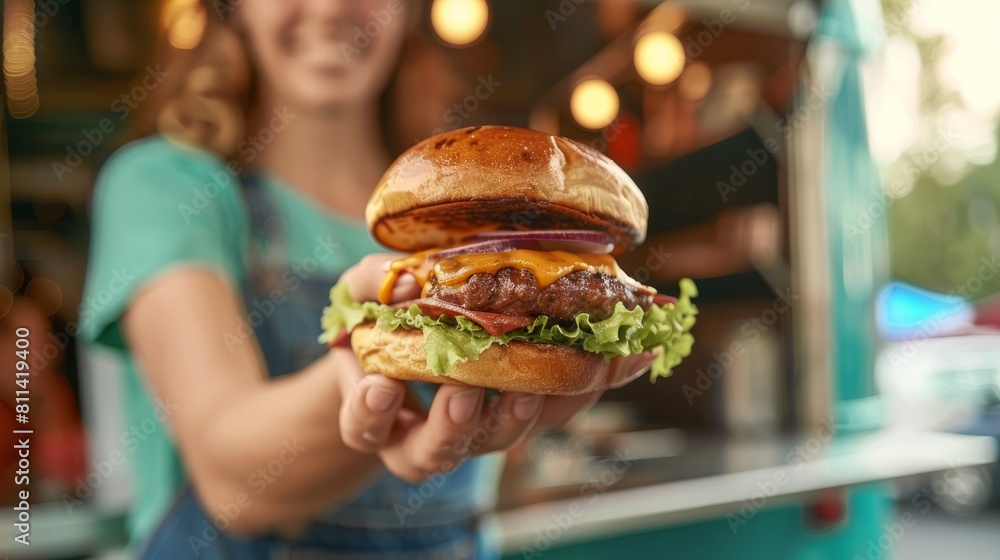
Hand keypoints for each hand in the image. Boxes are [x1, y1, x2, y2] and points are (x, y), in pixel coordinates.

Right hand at [334, 253, 658, 481]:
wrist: (422, 339)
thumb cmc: (382, 322)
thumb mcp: (365, 295)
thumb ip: (375, 284)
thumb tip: (410, 277)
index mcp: (377, 414)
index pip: (364, 426)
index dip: (370, 414)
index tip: (380, 389)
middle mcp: (428, 436)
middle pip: (436, 451)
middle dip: (451, 427)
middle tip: (462, 395)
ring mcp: (482, 427)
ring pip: (501, 438)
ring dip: (522, 414)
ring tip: (536, 385)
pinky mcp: (530, 408)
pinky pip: (557, 409)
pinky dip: (590, 385)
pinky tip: (624, 356)